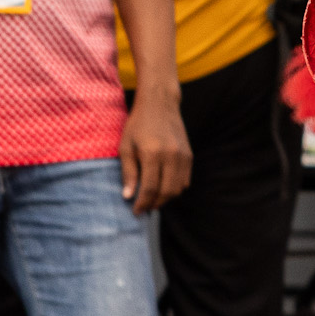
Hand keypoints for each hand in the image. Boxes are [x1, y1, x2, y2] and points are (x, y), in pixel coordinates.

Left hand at [120, 88, 191, 213]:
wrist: (159, 104)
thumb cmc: (138, 125)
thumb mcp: (126, 146)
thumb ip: (128, 172)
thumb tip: (128, 196)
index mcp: (152, 153)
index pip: (150, 188)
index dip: (142, 203)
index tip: (135, 211)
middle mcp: (171, 156)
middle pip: (166, 192)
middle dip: (154, 204)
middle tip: (144, 208)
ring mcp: (182, 156)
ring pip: (178, 189)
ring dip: (165, 198)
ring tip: (153, 200)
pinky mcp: (189, 155)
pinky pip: (185, 180)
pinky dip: (175, 188)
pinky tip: (163, 188)